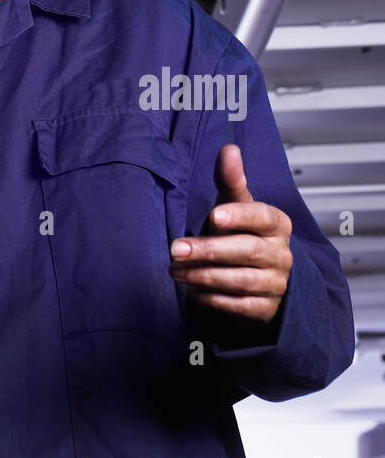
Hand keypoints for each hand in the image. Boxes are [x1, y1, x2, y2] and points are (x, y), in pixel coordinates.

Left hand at [168, 143, 292, 323]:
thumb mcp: (236, 205)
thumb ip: (231, 180)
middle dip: (209, 250)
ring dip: (204, 276)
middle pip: (248, 251)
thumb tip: (229, 149)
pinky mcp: (266, 308)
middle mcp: (282, 254)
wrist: (262, 274)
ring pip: (242, 281)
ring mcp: (277, 283)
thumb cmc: (244, 231)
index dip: (239, 215)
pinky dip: (214, 299)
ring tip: (175, 271)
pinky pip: (241, 306)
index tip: (213, 215)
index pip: (262, 216)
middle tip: (176, 249)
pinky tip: (192, 290)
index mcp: (277, 223)